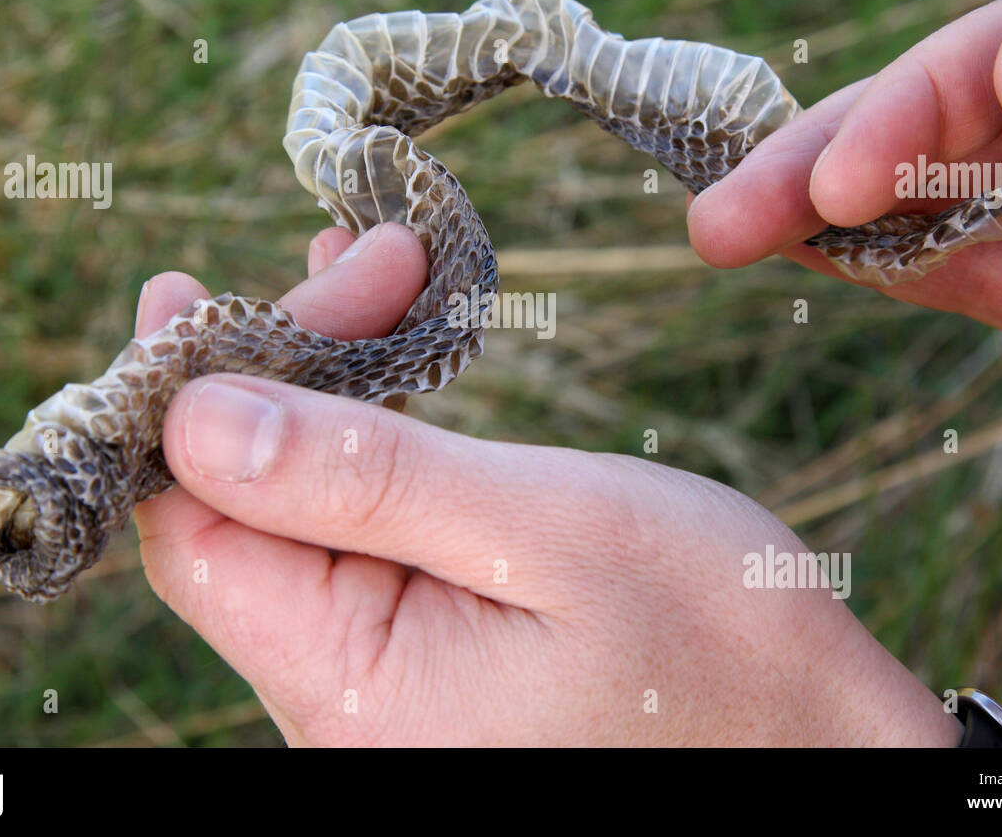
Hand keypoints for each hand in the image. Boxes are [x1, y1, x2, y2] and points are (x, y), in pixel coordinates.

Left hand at [132, 223, 960, 745]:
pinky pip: (360, 537)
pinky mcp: (425, 660)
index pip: (195, 534)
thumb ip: (368, 477)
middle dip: (285, 366)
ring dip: (331, 388)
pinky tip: (390, 357)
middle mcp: (341, 704)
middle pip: (243, 512)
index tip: (189, 286)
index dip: (179, 402)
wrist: (822, 744)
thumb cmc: (721, 643)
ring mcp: (382, 687)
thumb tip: (195, 415)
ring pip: (302, 513)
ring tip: (380, 276)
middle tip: (370, 257)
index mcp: (353, 687)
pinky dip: (371, 437)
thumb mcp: (549, 531)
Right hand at [687, 0, 1001, 411]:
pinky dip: (865, 262)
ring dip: (812, 214)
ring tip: (720, 233)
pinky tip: (794, 254)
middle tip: (717, 222)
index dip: (897, 113)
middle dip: (814, 167)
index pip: (987, 56)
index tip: (840, 186)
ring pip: (909, 196)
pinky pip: (938, 263)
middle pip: (918, 125)